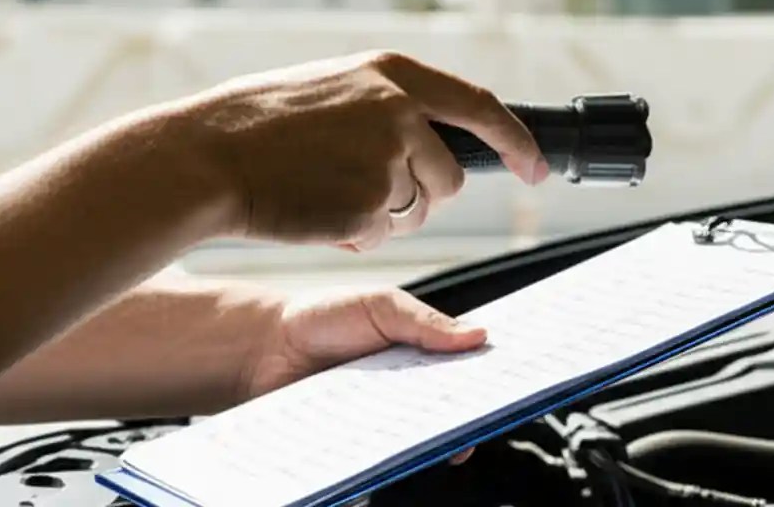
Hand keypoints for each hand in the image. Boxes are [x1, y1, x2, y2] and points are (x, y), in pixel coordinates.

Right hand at [183, 51, 549, 249]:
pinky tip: (315, 211)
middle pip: (450, 176)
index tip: (537, 169)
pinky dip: (356, 234)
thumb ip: (390, 104)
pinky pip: (383, 234)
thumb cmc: (261, 124)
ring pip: (418, 210)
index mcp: (395, 75)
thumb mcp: (335, 88)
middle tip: (364, 189)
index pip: (482, 107)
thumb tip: (439, 137)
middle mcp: (401, 112)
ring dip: (385, 214)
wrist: (207, 156)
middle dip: (422, 194)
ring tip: (327, 190)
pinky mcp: (370, 205)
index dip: (517, 142)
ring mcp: (388, 158)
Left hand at [246, 288, 487, 464]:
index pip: (465, 378)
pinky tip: (386, 461)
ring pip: (413, 445)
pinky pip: (374, 464)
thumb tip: (480, 336)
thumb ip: (426, 322)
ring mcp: (379, 426)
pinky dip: (383, 467)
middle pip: (446, 417)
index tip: (510, 390)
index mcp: (421, 360)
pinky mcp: (350, 449)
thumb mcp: (381, 306)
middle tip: (472, 423)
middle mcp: (405, 398)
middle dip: (462, 422)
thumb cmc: (325, 317)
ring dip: (424, 446)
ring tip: (430, 442)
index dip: (488, 386)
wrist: (263, 346)